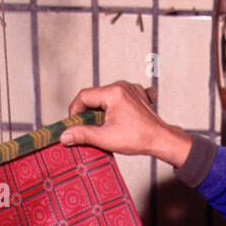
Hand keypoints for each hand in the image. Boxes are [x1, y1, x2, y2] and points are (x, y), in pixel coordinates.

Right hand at [61, 81, 192, 165]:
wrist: (160, 139)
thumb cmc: (137, 139)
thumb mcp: (105, 138)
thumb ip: (83, 135)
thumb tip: (64, 136)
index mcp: (113, 92)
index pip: (84, 96)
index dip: (74, 110)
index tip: (72, 124)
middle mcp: (122, 85)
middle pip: (95, 96)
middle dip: (88, 112)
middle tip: (87, 129)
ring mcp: (131, 88)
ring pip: (106, 96)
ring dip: (101, 110)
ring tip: (104, 126)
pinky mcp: (138, 94)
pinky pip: (120, 95)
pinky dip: (115, 106)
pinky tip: (118, 116)